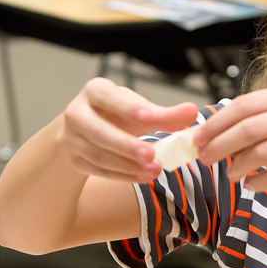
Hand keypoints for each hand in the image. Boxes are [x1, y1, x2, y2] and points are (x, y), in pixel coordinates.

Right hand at [59, 77, 199, 183]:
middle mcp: (78, 113)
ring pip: (99, 155)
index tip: (149, 118)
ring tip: (155, 169)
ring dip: (128, 164)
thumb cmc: (116, 116)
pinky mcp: (76, 160)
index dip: (127, 108)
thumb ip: (164, 114)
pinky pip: (100, 171)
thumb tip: (193, 112)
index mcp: (94, 91)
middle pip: (100, 132)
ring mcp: (73, 139)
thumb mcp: (138, 110)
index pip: (108, 98)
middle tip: (152, 154)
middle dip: (127, 145)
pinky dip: (124, 175)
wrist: (85, 132)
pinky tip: (144, 176)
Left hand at [194, 84, 266, 205]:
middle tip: (204, 159)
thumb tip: (206, 136)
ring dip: (238, 166)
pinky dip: (258, 182)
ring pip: (261, 152)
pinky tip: (251, 185)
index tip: (197, 138)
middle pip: (249, 128)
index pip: (244, 105)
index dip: (216, 123)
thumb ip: (250, 127)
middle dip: (220, 145)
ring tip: (230, 175)